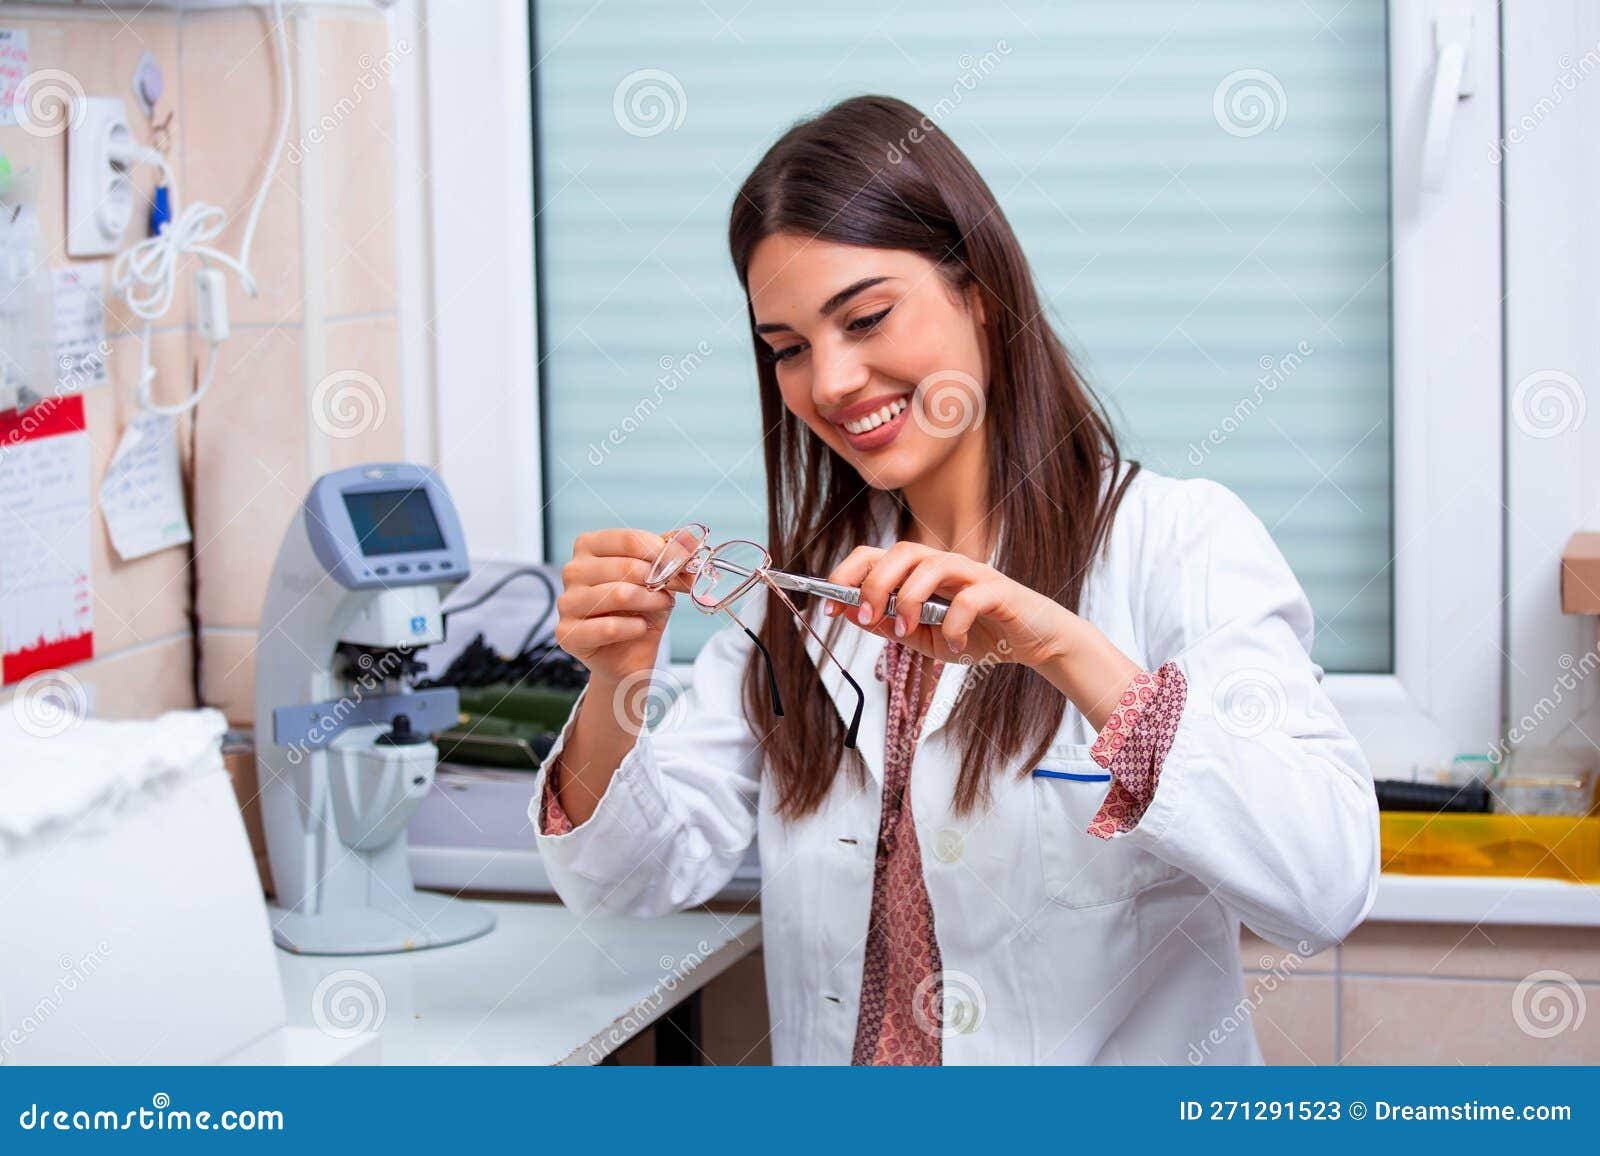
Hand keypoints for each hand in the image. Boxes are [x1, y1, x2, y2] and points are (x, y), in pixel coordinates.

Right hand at [554, 528, 689, 683]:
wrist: (629, 656)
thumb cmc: (640, 611)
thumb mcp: (660, 577)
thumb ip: (670, 554)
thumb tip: (690, 539)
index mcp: (588, 547)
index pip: (628, 539)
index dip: (661, 552)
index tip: (681, 563)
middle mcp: (572, 570)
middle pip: (626, 567)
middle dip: (660, 580)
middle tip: (672, 591)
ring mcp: (566, 602)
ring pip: (619, 594)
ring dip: (651, 602)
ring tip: (659, 606)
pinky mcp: (567, 633)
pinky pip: (609, 627)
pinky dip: (634, 628)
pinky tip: (639, 628)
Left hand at [822, 541, 1083, 669]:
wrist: (1032, 642)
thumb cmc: (977, 634)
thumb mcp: (925, 639)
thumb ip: (891, 626)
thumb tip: (854, 615)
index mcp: (921, 572)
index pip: (876, 556)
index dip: (847, 575)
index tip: (828, 607)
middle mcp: (944, 565)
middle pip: (899, 552)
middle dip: (873, 584)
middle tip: (864, 617)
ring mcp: (972, 573)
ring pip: (930, 564)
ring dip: (907, 600)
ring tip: (904, 631)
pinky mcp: (998, 590)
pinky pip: (968, 598)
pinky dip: (953, 625)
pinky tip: (953, 646)